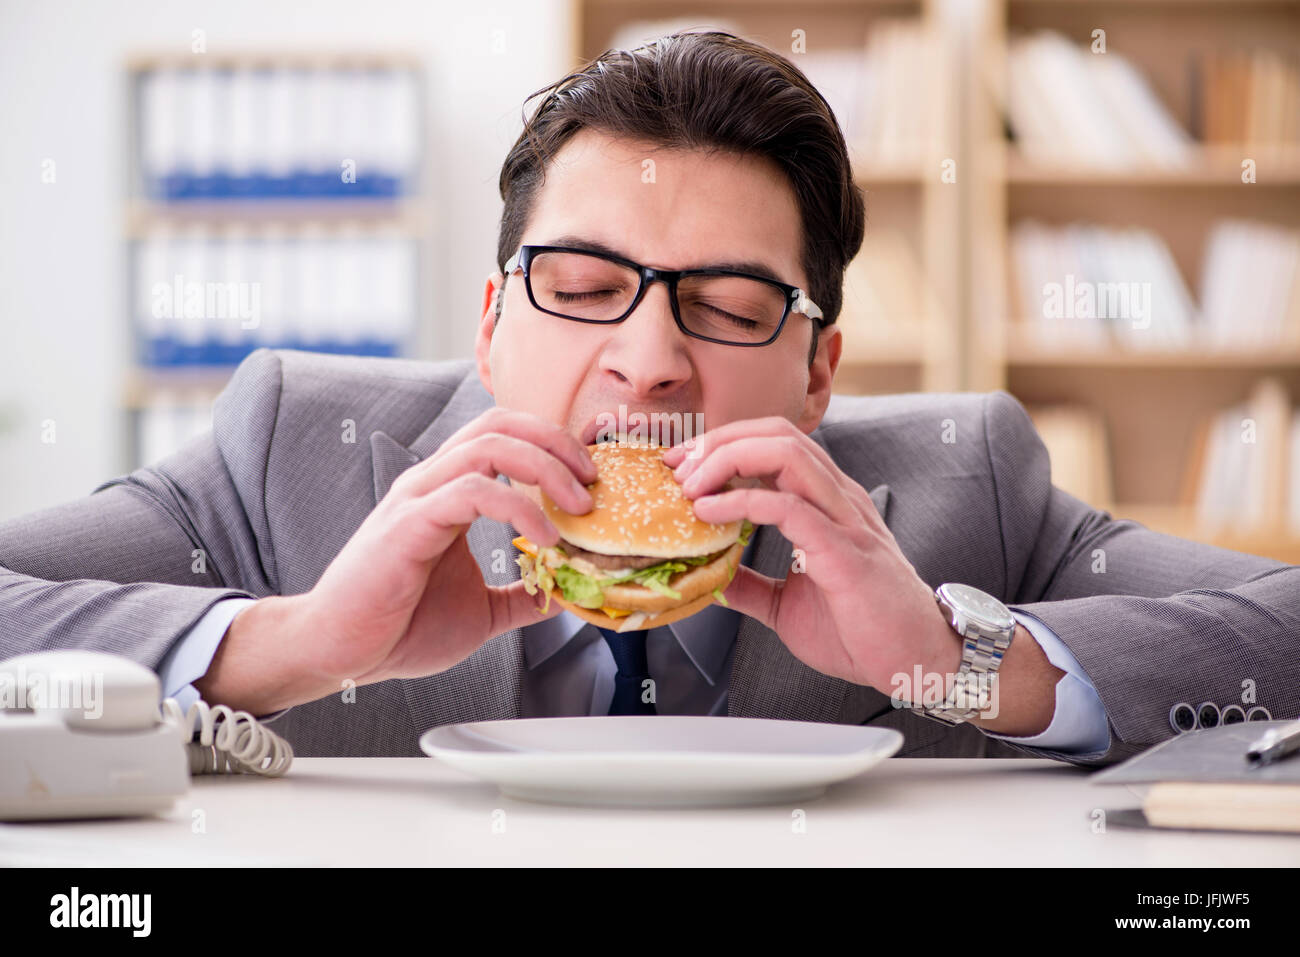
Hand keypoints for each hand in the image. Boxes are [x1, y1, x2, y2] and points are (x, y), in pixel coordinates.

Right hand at [199, 408, 596, 712]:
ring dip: (545, 469)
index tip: (590, 482)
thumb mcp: (482, 612)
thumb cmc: (400, 627)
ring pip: (489, 446)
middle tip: (593, 483)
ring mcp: (418, 499)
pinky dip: (518, 508)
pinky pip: (472, 492)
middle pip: (500, 424)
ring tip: (577, 509)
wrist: (341, 653)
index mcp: (449, 492)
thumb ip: (521, 596)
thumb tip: (565, 594)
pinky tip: (544, 539)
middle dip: (556, 443)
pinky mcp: (408, 524)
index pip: (504, 436)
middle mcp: (433, 483)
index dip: (553, 446)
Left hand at [661, 418, 960, 692]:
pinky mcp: (844, 550)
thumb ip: (749, 585)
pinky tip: (711, 512)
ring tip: (691, 486)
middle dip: (720, 441)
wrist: (916, 662)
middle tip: (678, 469)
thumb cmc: (864, 631)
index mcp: (828, 504)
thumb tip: (709, 578)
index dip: (723, 445)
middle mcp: (838, 499)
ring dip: (728, 460)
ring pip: (786, 453)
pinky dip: (742, 502)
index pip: (774, 444)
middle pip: (777, 434)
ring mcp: (845, 519)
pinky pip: (790, 506)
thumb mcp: (786, 605)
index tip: (682, 467)